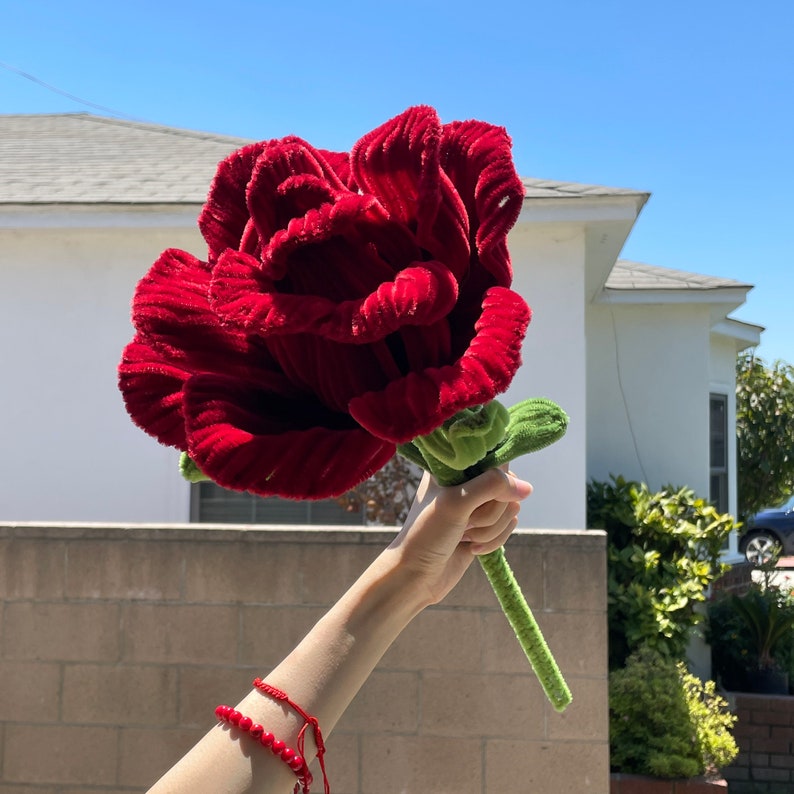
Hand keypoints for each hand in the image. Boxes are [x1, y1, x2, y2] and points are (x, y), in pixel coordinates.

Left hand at [387, 468, 532, 606]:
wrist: (417, 576)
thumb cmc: (427, 534)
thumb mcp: (456, 503)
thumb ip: (491, 486)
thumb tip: (527, 488)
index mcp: (452, 466)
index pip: (494, 458)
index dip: (495, 481)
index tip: (479, 499)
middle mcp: (465, 481)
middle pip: (506, 486)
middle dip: (489, 512)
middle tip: (463, 522)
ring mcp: (476, 504)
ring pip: (510, 508)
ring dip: (490, 528)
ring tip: (463, 535)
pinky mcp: (484, 525)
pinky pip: (509, 525)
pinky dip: (493, 540)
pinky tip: (470, 547)